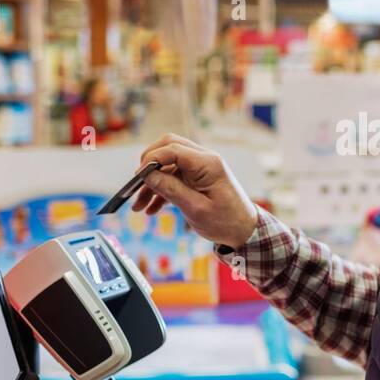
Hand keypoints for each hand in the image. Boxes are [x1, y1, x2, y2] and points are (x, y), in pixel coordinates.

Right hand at [131, 134, 257, 247]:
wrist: (244, 231)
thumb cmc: (225, 222)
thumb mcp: (195, 208)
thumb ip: (170, 189)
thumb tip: (147, 175)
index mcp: (207, 163)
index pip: (172, 148)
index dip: (151, 160)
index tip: (137, 177)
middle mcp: (204, 160)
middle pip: (168, 148)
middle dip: (149, 166)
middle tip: (136, 185)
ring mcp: (201, 168)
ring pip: (168, 165)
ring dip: (152, 184)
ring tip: (138, 207)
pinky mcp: (198, 178)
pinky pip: (174, 177)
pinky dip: (161, 190)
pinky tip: (151, 209)